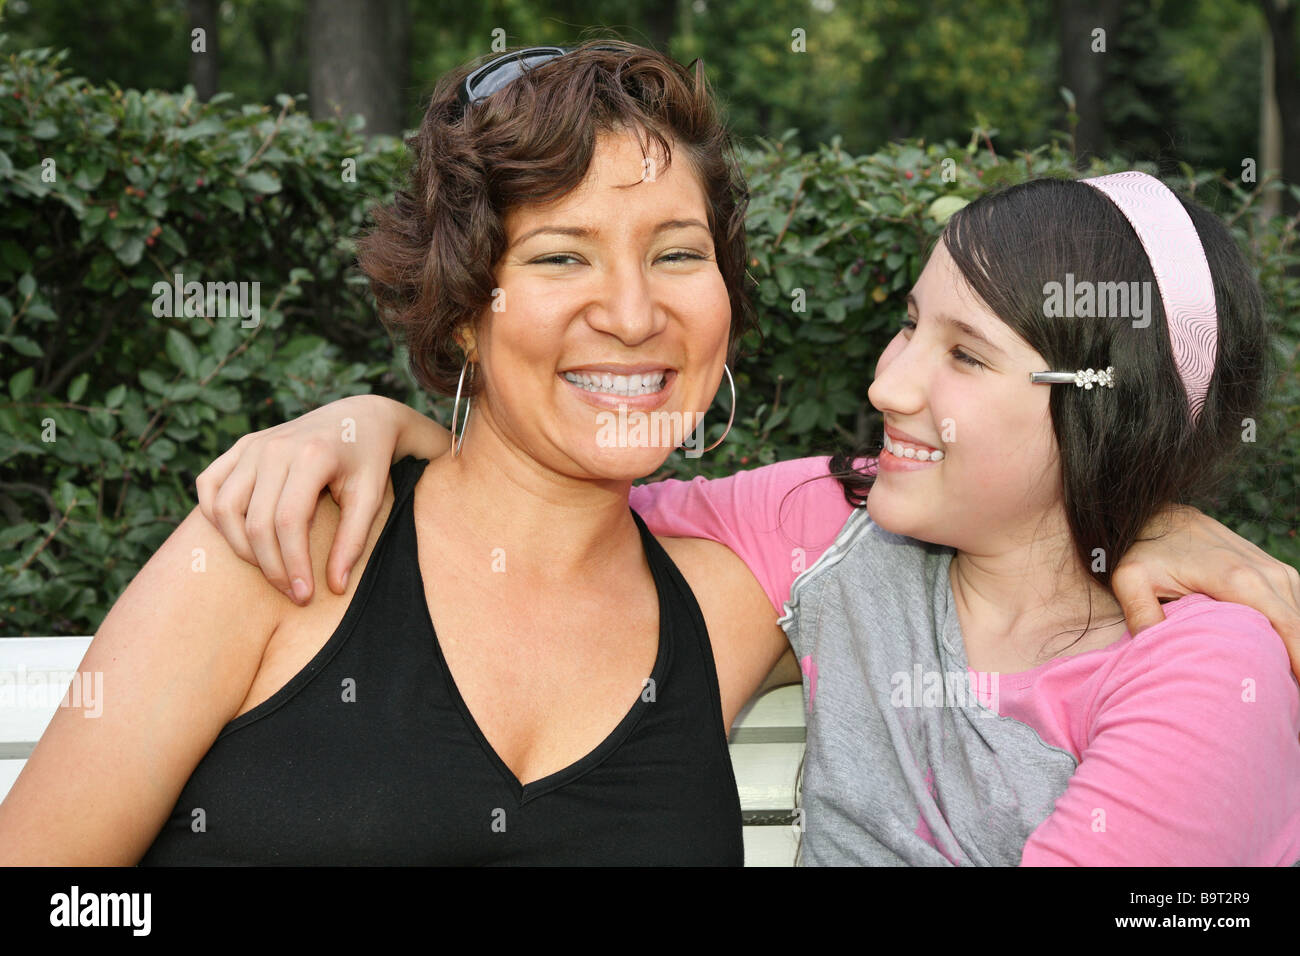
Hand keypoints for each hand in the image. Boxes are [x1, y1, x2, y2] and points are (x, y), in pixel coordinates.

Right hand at [196, 395, 447, 601]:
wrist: (358, 418)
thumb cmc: (368, 461)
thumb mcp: (370, 497)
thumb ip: (353, 541)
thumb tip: (334, 587)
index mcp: (310, 456)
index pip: (288, 523)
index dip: (293, 565)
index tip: (304, 595)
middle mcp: (274, 447)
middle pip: (255, 522)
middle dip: (270, 567)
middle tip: (292, 592)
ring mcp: (252, 445)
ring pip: (224, 508)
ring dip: (240, 548)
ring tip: (270, 568)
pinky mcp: (240, 446)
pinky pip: (210, 486)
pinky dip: (216, 517)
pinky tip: (241, 539)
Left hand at [1112, 503, 1299, 680]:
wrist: (1158, 514)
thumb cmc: (1143, 550)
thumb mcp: (1130, 579)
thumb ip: (1141, 614)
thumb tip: (1154, 651)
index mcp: (1238, 579)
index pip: (1289, 629)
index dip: (1299, 665)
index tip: (1295, 696)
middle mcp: (1266, 573)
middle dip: (1297, 664)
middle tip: (1285, 700)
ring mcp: (1275, 570)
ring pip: (1299, 619)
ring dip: (1294, 648)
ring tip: (1282, 686)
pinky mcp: (1275, 571)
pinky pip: (1294, 607)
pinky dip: (1291, 631)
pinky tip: (1281, 658)